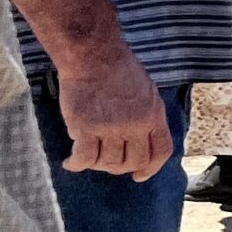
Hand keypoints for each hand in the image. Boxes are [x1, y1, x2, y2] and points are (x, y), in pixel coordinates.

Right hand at [53, 44, 170, 178]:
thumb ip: (146, 116)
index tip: (139, 176)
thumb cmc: (118, 68)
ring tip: (88, 157)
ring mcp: (110, 128)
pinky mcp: (85, 128)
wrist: (93, 55)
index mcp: (154, 116)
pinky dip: (76, 164)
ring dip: (97, 164)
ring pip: (107, 162)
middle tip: (106, 163)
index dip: (151, 168)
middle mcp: (135, 125)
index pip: (160, 151)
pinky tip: (71, 162)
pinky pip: (84, 158)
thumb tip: (140, 139)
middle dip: (120, 167)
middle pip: (133, 161)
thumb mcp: (147, 92)